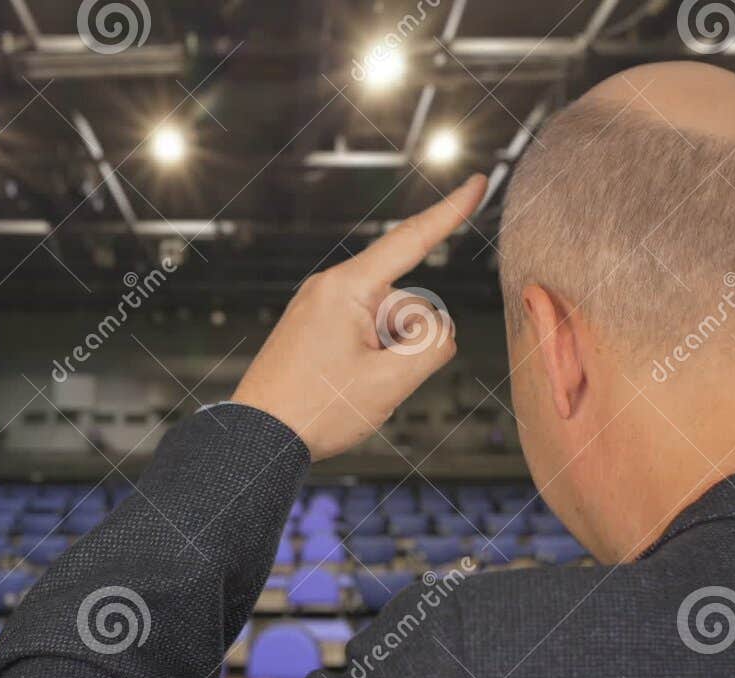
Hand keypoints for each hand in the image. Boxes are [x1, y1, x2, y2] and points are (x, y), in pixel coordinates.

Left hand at [231, 174, 486, 460]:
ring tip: (353, 387)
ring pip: (390, 324)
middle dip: (409, 340)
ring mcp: (322, 309)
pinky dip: (372, 361)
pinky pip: (368, 336)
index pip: (410, 239)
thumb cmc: (313, 410)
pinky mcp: (318, 329)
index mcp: (346, 289)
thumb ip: (433, 347)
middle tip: (372, 378)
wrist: (257, 439)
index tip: (476, 182)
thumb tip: (440, 331)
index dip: (450, 212)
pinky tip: (346, 386)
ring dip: (390, 357)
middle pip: (407, 302)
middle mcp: (332, 289)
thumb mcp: (389, 382)